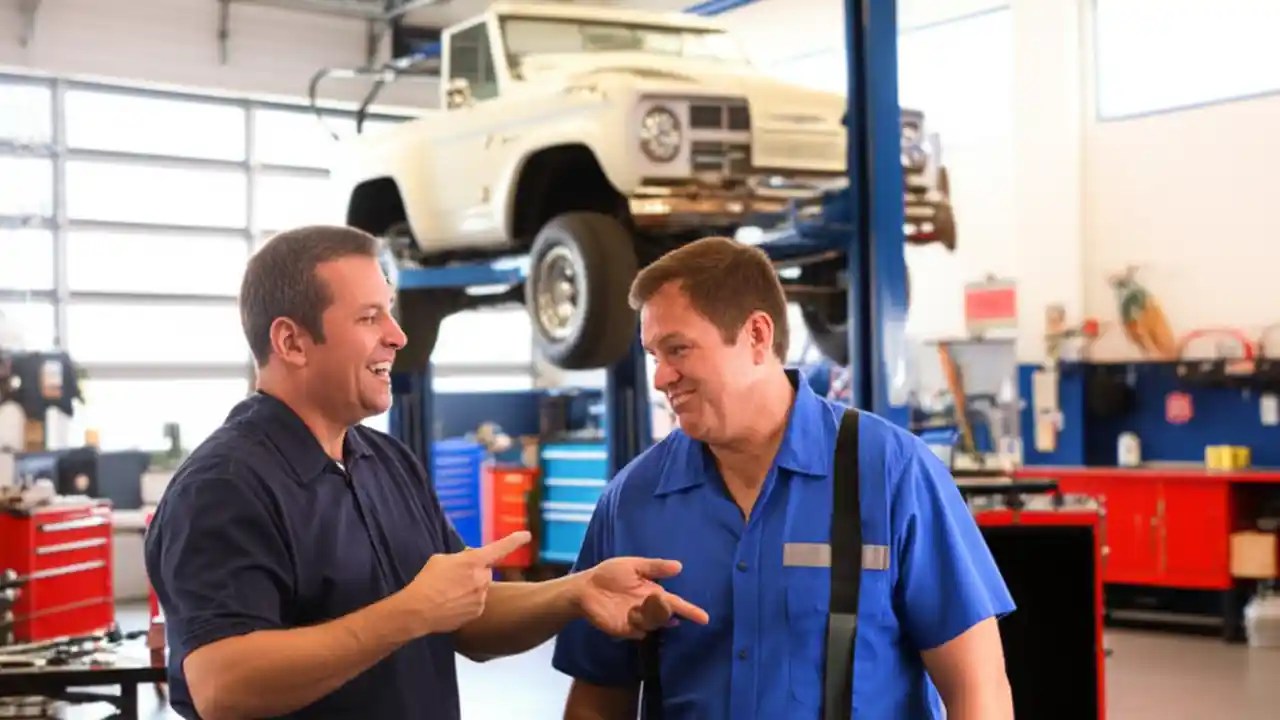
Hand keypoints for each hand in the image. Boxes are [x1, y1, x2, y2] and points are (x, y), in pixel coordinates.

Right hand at [397, 531, 531, 636]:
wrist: (418, 610)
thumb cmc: (427, 581)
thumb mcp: (441, 560)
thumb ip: (460, 558)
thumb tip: (467, 562)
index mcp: (473, 561)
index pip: (499, 548)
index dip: (514, 541)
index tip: (526, 536)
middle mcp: (481, 578)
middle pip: (486, 572)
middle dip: (475, 573)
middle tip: (455, 579)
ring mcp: (481, 597)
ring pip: (481, 589)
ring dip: (470, 589)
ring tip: (449, 593)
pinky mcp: (477, 612)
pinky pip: (476, 603)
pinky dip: (467, 603)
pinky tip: (451, 604)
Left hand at [575, 558, 709, 638]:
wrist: (584, 588)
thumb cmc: (608, 575)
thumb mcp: (633, 565)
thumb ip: (655, 567)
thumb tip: (679, 566)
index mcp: (653, 592)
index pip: (676, 604)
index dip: (690, 611)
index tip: (705, 618)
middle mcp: (648, 608)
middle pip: (667, 615)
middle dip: (667, 608)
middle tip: (658, 598)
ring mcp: (637, 621)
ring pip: (655, 623)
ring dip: (652, 614)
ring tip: (638, 603)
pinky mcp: (625, 630)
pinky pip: (639, 631)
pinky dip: (639, 623)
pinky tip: (630, 613)